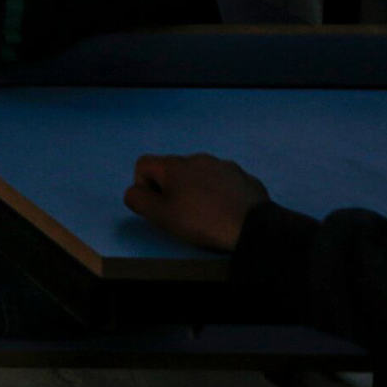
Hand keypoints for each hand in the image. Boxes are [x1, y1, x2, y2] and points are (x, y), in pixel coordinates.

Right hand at [124, 153, 269, 254]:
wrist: (252, 227)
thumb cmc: (203, 221)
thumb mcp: (161, 216)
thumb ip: (138, 200)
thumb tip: (134, 191)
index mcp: (174, 165)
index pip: (143, 164)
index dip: (144, 186)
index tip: (158, 206)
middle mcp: (197, 158)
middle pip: (173, 170)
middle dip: (172, 189)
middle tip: (182, 214)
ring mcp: (224, 166)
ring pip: (199, 175)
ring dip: (196, 189)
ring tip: (207, 214)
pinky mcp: (244, 177)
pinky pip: (222, 182)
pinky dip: (219, 193)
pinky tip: (226, 211)